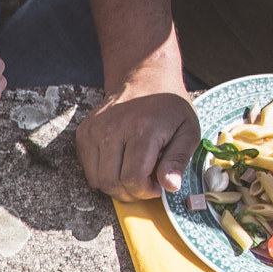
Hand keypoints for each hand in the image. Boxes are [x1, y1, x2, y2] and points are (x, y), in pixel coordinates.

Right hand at [77, 69, 200, 200]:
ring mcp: (94, 131)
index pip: (132, 178)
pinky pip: (87, 168)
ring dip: (114, 186)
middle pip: (110, 182)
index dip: (144, 192)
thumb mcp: (188, 130)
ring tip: (131, 177)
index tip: (155, 188)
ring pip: (95, 179)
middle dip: (128, 193)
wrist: (144, 77)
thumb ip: (178, 160)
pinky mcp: (84, 133)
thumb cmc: (169, 106)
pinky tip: (119, 163)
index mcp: (142, 130)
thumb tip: (169, 186)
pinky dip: (102, 173)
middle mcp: (113, 130)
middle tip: (143, 186)